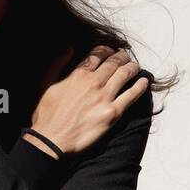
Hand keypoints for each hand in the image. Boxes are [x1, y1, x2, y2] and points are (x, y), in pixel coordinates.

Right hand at [29, 45, 149, 156]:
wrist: (51, 140)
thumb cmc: (46, 116)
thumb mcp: (44, 85)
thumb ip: (57, 65)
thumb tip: (69, 49)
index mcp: (78, 74)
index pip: (97, 54)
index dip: (106, 50)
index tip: (109, 51)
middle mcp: (94, 83)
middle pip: (114, 62)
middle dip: (121, 56)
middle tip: (124, 57)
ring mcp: (105, 97)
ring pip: (125, 74)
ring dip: (132, 67)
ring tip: (134, 67)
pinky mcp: (113, 113)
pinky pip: (131, 95)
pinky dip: (140, 86)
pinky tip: (144, 81)